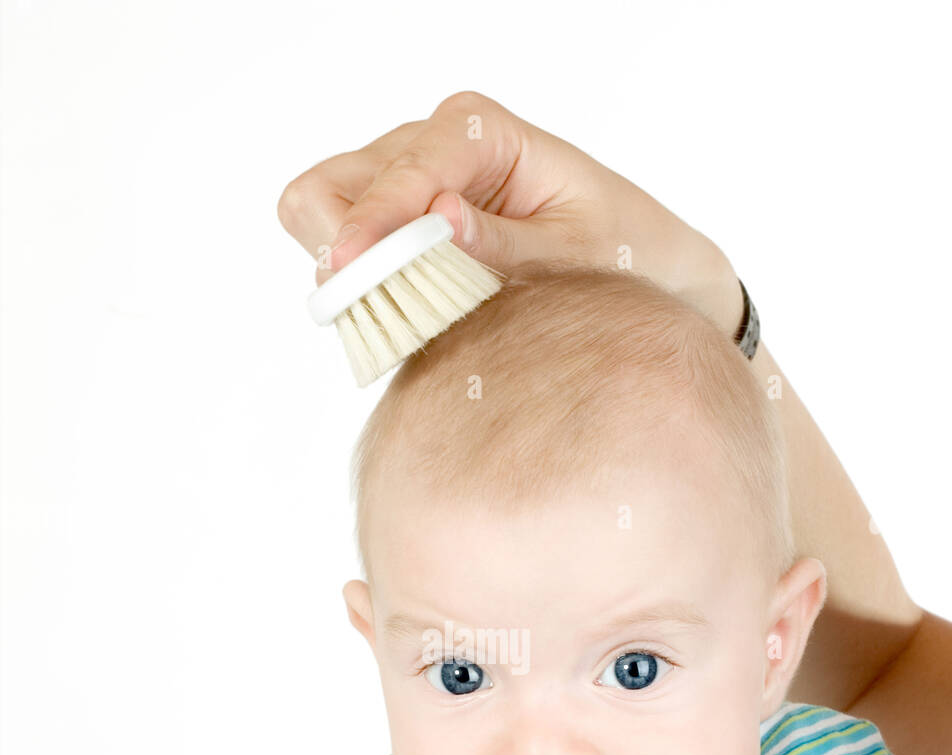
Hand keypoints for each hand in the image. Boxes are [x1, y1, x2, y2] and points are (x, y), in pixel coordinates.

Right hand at [276, 90, 743, 336]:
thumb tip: (440, 220)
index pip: (401, 172)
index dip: (372, 223)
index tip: (350, 270)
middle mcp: (427, 146)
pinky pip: (340, 254)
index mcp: (476, 130)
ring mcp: (403, 186)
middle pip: (330, 187)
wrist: (638, 270)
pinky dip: (354, 290)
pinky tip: (398, 317)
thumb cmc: (616, 250)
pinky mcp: (394, 230)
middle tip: (369, 303)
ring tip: (391, 316)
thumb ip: (505, 243)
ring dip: (341, 272)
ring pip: (318, 217)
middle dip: (339, 245)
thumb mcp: (574, 252)